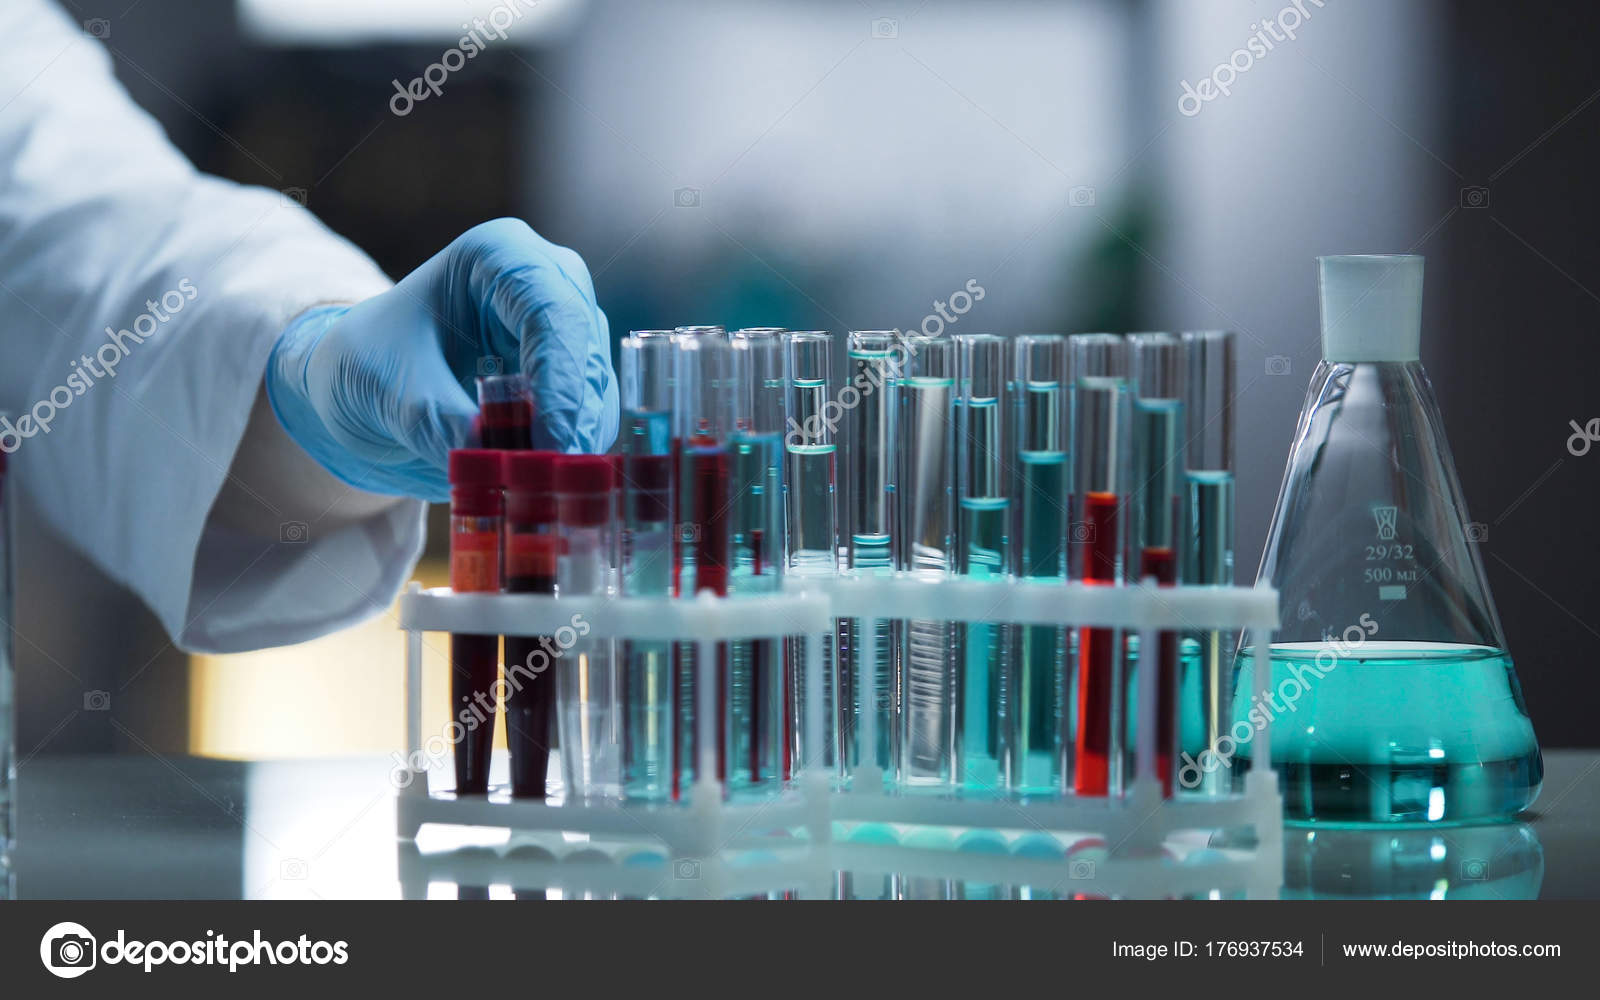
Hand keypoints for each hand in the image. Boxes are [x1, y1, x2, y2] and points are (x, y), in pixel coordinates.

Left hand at [265, 219, 616, 500]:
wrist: (368, 385)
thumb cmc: (369, 362)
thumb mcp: (384, 389)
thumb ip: (436, 419)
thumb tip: (492, 458)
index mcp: (499, 256)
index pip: (552, 310)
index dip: (559, 379)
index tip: (549, 444)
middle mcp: (550, 282)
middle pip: (585, 353)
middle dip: (571, 421)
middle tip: (548, 478)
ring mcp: (568, 332)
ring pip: (597, 392)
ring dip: (572, 446)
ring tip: (534, 490)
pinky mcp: (574, 379)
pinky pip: (590, 421)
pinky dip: (569, 457)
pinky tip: (537, 484)